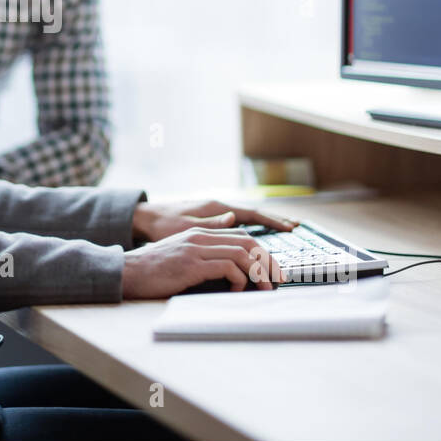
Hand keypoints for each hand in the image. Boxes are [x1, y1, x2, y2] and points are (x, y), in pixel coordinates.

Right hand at [121, 228, 284, 298]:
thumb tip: (231, 269)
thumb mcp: (182, 257)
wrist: (127, 272)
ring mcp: (196, 248)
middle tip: (278, 280)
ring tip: (264, 289)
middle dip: (267, 261)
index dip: (261, 253)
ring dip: (258, 273)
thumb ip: (204, 256)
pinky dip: (238, 280)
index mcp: (199, 232)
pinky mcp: (191, 264)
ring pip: (241, 253)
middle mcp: (200, 236)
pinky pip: (226, 267)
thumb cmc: (154, 271)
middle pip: (248, 241)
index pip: (241, 235)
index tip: (272, 271)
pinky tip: (235, 290)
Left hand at [131, 198, 298, 243]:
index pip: (252, 213)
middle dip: (275, 220)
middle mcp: (218, 207)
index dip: (272, 220)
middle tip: (295, 227)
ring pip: (247, 217)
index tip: (290, 227)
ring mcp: (215, 212)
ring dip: (265, 223)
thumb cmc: (163, 224)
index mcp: (216, 208)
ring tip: (283, 228)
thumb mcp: (185, 226)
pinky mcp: (210, 218)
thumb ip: (211, 223)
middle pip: (254, 213)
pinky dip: (252, 226)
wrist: (145, 218)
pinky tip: (257, 232)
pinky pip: (237, 222)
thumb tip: (234, 219)